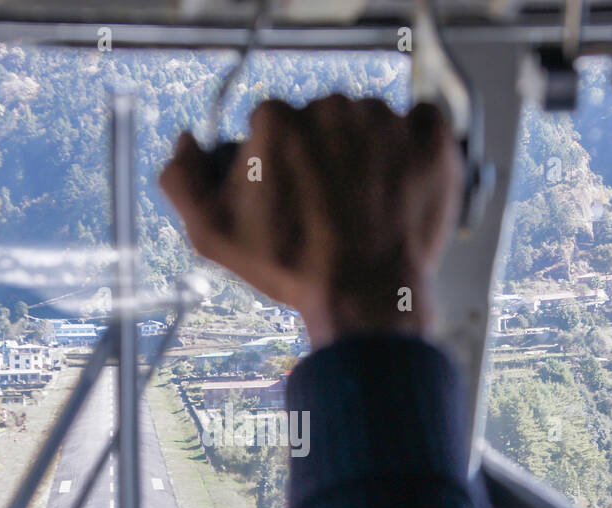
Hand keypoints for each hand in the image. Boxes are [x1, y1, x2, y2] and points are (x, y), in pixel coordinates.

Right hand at [160, 95, 462, 348]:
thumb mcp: (212, 236)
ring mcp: (385, 120)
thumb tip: (185, 143)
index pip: (273, 124)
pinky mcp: (429, 138)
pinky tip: (398, 182)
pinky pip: (422, 121)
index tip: (288, 195)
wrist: (365, 297)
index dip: (277, 163)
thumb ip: (181, 183)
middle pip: (321, 119)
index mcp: (277, 120)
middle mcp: (331, 107)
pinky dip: (412, 145)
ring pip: (368, 121)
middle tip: (327, 205)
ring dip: (365, 152)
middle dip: (322, 154)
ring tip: (363, 203)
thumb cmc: (289, 269)